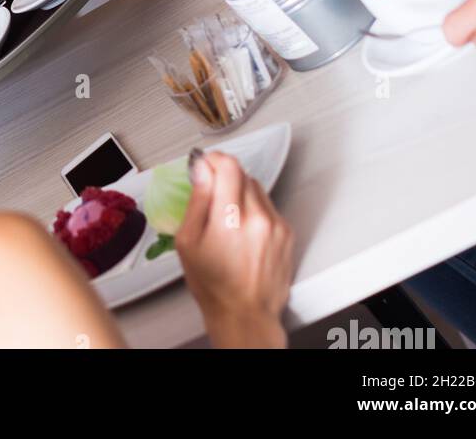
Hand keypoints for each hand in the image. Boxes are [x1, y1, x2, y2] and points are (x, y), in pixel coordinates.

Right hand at [175, 152, 293, 347]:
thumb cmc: (214, 285)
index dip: (214, 160)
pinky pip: (269, 206)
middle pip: (242, 174)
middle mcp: (258, 218)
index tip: (205, 165)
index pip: (229, 165)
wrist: (245, 315)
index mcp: (231, 219)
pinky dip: (255, 210)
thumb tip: (202, 170)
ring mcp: (276, 225)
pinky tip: (245, 231)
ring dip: (241, 193)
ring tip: (229, 219)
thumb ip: (197, 200)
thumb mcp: (188, 243)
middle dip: (225, 177)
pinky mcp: (287, 233)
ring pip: (257, 188)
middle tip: (212, 196)